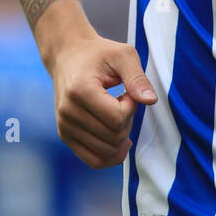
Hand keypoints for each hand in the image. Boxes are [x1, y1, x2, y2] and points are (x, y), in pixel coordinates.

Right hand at [50, 33, 157, 168]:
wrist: (68, 56)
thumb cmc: (98, 54)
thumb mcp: (123, 55)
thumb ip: (137, 78)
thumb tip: (150, 101)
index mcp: (80, 90)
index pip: (117, 118)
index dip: (131, 107)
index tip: (128, 92)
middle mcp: (68, 112)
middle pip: (113, 137)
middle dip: (127, 121)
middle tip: (123, 101)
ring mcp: (64, 127)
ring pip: (106, 152)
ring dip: (120, 137)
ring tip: (116, 114)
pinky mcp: (65, 136)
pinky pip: (93, 161)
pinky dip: (111, 156)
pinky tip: (120, 139)